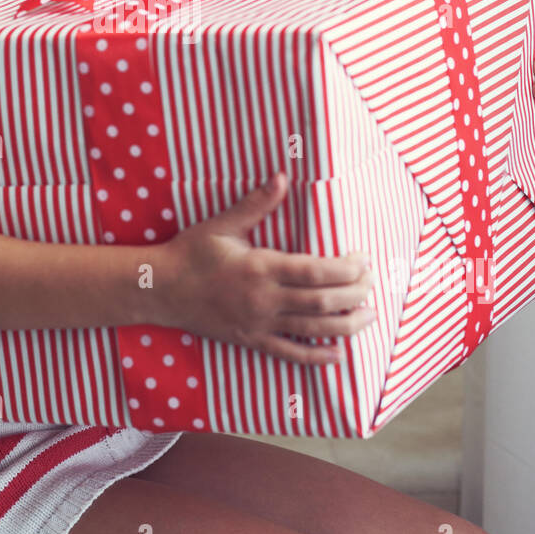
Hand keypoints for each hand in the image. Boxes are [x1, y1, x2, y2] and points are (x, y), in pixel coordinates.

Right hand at [158, 172, 376, 364]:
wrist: (161, 290)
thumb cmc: (191, 253)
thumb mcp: (222, 224)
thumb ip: (256, 204)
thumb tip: (282, 177)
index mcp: (261, 268)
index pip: (317, 272)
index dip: (348, 269)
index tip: (364, 260)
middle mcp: (264, 300)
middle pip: (323, 302)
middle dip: (356, 294)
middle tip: (373, 284)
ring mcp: (259, 324)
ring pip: (314, 330)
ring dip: (348, 325)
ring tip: (369, 315)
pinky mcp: (252, 341)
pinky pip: (291, 354)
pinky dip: (317, 357)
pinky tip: (338, 354)